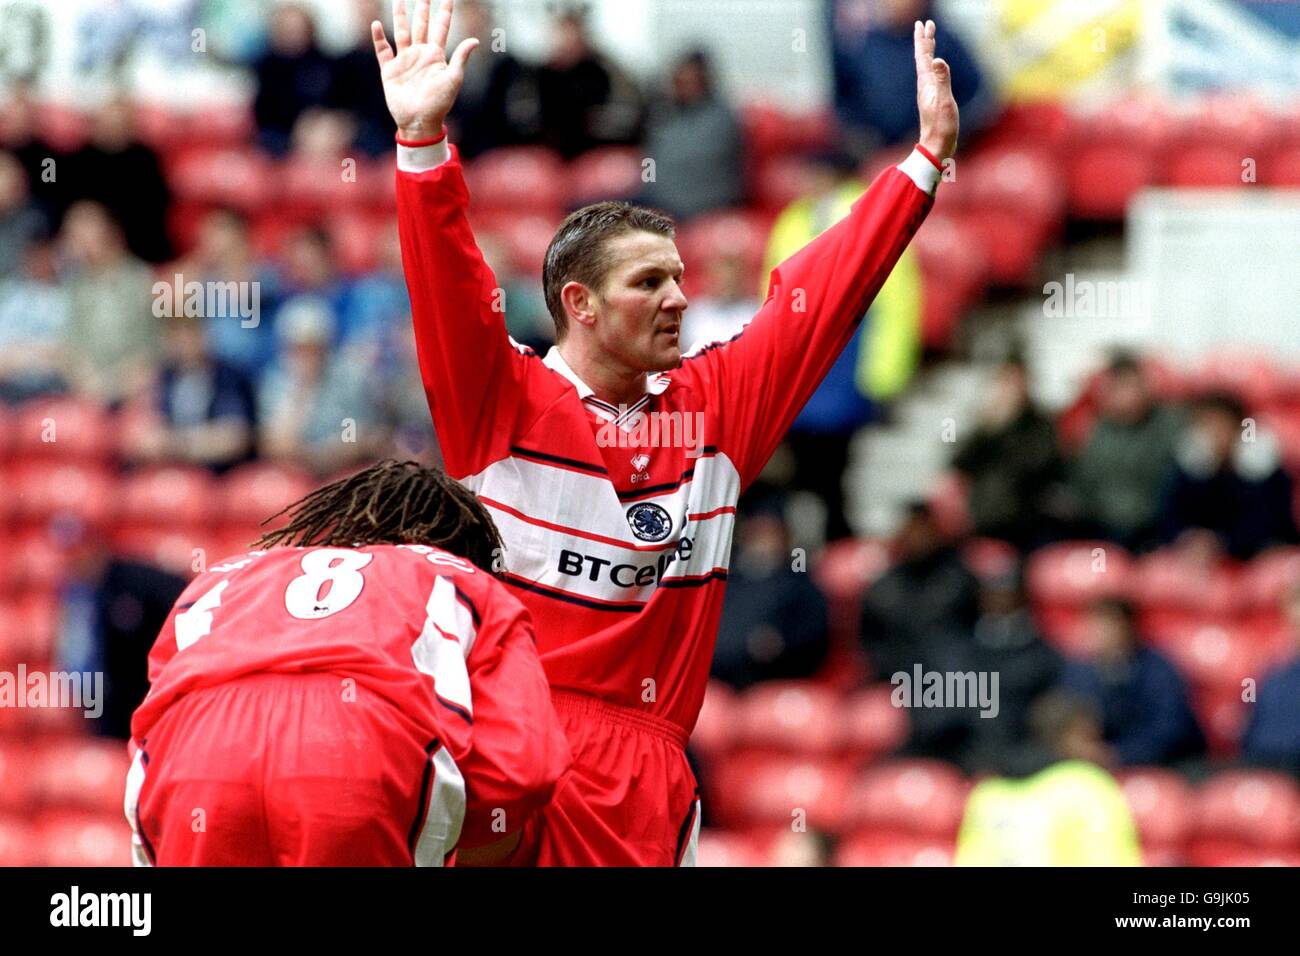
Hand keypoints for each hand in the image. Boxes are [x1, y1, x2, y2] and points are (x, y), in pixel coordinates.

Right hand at [372, 0, 478, 140]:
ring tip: (399, 0)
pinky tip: (377, 25)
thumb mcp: (453, 79)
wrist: (419, 121)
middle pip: (421, 25)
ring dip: (399, 16)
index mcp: (435, 55)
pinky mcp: (390, 70)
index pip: (441, 28)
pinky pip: (383, 50)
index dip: (444, 13)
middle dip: (422, 9)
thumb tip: (475, 40)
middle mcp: (420, 54)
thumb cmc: (439, 103)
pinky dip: (379, 38)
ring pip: (401, 32)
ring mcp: (404, 61)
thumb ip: (461, 58)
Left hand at [914, 19, 958, 160]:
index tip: (923, 24)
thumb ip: (942, 80)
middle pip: (924, 59)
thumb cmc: (942, 128)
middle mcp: (925, 87)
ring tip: (930, 40)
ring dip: (929, 52)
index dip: (923, 40)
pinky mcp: (933, 101)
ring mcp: (929, 94)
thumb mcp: (945, 102)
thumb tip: (937, 59)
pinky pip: (932, 77)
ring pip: (927, 67)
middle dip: (925, 41)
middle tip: (926, 25)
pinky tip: (934, 68)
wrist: (936, 148)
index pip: (923, 57)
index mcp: (927, 84)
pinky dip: (933, 66)